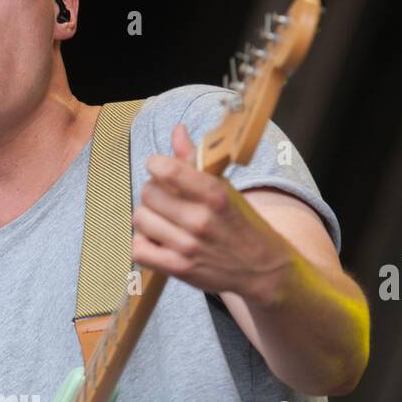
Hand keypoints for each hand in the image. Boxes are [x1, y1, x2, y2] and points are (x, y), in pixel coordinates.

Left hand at [132, 123, 294, 300]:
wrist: (262, 268)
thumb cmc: (241, 224)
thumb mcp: (225, 188)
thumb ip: (196, 160)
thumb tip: (177, 131)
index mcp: (215, 194)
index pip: (167, 170)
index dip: (156, 165)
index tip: (160, 168)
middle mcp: (201, 220)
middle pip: (148, 193)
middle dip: (152, 191)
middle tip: (164, 198)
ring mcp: (189, 246)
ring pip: (141, 219)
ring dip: (146, 217)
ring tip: (160, 220)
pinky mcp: (179, 269)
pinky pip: (139, 250)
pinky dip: (142, 243)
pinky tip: (156, 240)